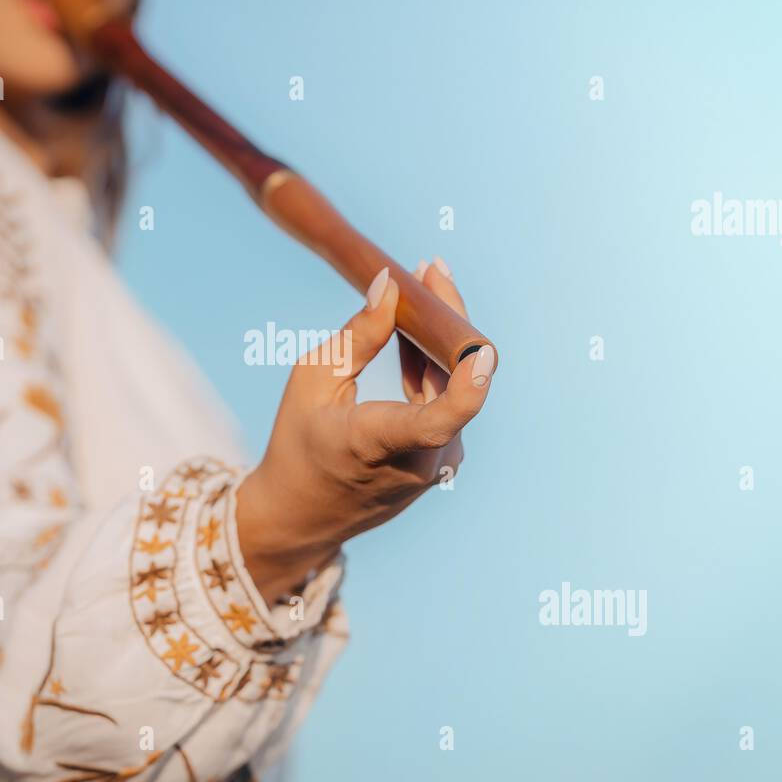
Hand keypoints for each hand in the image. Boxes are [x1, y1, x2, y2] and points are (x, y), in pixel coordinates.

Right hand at [236, 257, 495, 602]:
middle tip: (431, 268)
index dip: (470, 383)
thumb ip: (359, 334)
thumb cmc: (299, 442)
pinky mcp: (442, 457)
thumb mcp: (313, 379)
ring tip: (422, 286)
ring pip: (458, 387)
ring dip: (441, 337)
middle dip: (448, 317)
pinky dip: (434, 364)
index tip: (482, 347)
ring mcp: (437, 462)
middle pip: (458, 380)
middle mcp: (421, 459)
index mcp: (380, 442)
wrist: (303, 513)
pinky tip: (416, 330)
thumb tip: (391, 284)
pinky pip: (448, 401)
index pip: (440, 419)